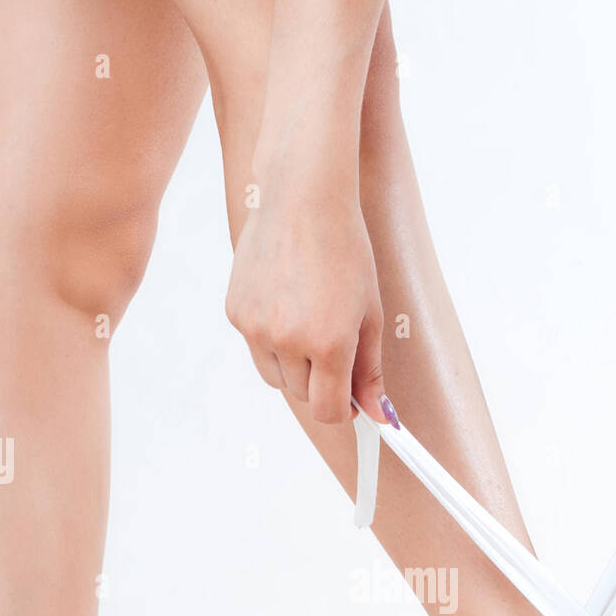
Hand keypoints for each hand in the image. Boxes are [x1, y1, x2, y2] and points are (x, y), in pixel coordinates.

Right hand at [225, 159, 393, 427]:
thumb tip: (379, 418)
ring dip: (294, 366)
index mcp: (328, 342)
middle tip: (333, 343)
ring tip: (308, 320)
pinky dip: (271, 339)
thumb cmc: (345, 250)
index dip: (344, 410)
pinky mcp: (236, 313)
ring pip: (276, 378)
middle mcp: (287, 340)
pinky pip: (256, 349)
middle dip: (320, 382)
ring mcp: (256, 327)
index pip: (329, 411)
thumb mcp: (370, 313)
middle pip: (302, 397)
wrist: (301, 198)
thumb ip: (370, 371)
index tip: (351, 400)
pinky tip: (286, 302)